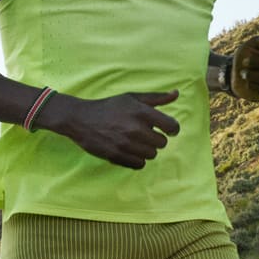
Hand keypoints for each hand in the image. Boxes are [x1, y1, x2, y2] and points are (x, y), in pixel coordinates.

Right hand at [44, 90, 180, 168]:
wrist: (81, 119)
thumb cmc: (110, 107)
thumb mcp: (132, 98)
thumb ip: (156, 98)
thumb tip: (177, 93)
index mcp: (141, 112)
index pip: (171, 127)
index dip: (172, 129)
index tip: (167, 129)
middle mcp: (135, 128)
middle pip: (162, 143)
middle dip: (156, 139)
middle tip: (145, 133)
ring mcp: (126, 144)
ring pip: (152, 155)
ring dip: (146, 150)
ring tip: (135, 141)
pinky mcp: (117, 156)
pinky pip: (139, 165)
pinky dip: (137, 159)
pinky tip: (129, 150)